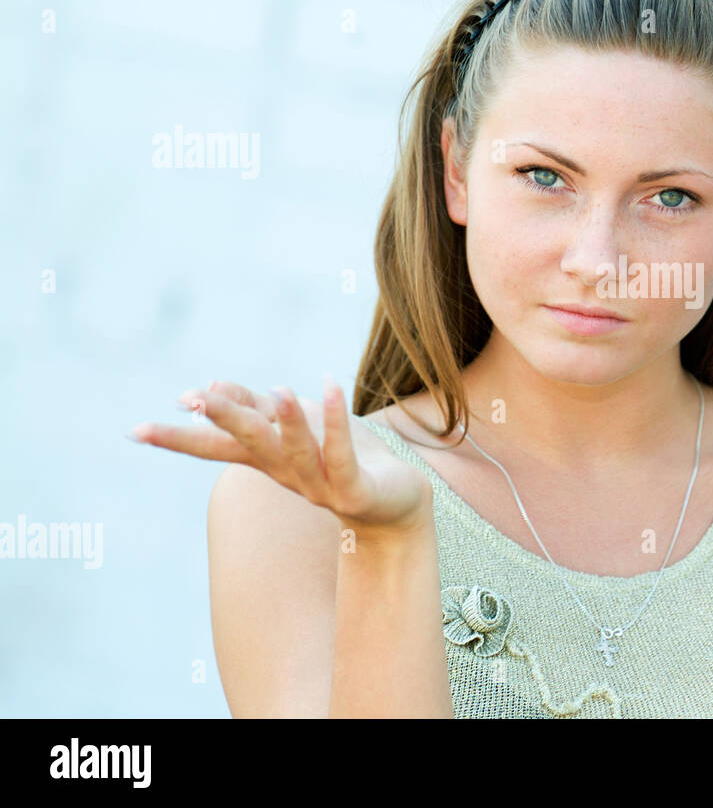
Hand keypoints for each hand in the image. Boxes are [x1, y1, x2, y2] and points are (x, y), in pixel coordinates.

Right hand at [130, 377, 434, 537]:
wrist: (396, 505)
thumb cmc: (341, 458)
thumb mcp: (296, 428)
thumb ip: (255, 409)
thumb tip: (204, 389)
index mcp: (268, 461)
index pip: (217, 447)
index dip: (179, 439)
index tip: (136, 431)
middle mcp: (287, 475)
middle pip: (251, 445)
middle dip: (226, 421)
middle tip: (196, 399)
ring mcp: (321, 486)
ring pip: (297, 451)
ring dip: (287, 420)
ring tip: (275, 389)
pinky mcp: (355, 491)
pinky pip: (343, 455)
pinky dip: (336, 422)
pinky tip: (331, 386)